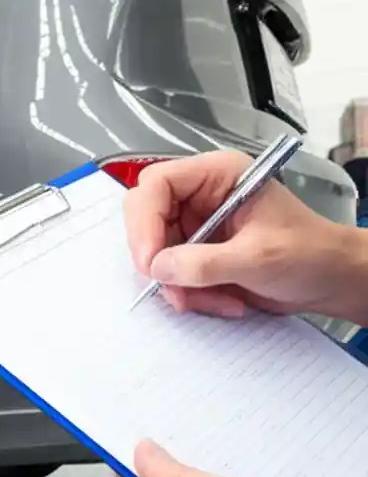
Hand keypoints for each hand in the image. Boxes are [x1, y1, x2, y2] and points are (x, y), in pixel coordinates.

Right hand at [124, 151, 367, 321]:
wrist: (331, 280)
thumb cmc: (309, 255)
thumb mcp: (258, 258)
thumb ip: (205, 263)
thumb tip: (158, 268)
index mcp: (218, 175)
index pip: (158, 184)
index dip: (145, 221)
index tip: (151, 261)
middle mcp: (201, 194)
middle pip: (147, 217)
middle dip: (158, 257)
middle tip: (171, 288)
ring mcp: (196, 223)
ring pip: (157, 252)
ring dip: (178, 284)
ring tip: (214, 300)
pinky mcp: (197, 251)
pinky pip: (171, 273)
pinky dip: (188, 293)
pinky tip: (221, 301)